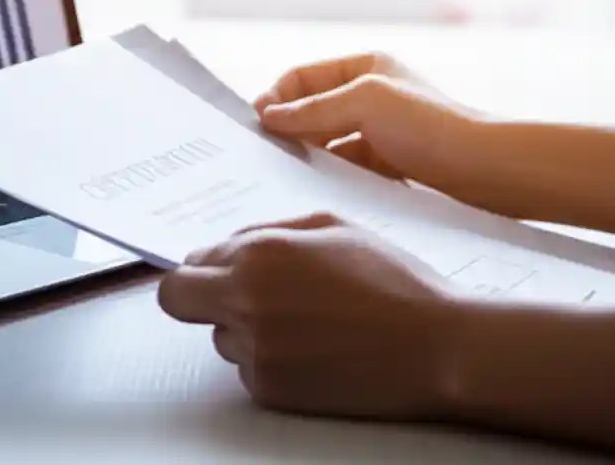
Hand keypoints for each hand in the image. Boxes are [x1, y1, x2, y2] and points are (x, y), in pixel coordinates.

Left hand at [157, 214, 464, 419]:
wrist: (435, 347)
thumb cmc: (393, 282)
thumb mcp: (331, 227)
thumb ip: (267, 232)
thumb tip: (224, 247)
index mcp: (257, 256)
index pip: (186, 265)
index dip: (202, 267)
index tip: (213, 270)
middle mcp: (246, 302)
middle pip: (179, 302)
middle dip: (198, 297)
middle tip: (235, 296)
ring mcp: (255, 350)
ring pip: (220, 336)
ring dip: (244, 327)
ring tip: (303, 320)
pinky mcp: (271, 389)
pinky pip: (248, 369)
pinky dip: (269, 359)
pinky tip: (313, 347)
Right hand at [254, 52, 482, 195]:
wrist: (485, 170)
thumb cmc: (429, 126)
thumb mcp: (364, 104)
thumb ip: (313, 110)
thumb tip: (268, 115)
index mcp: (366, 67)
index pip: (303, 76)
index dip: (278, 96)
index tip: (257, 123)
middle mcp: (372, 94)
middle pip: (313, 110)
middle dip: (291, 128)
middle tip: (269, 154)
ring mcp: (380, 130)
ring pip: (329, 142)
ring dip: (311, 155)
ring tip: (294, 174)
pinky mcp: (389, 164)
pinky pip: (348, 167)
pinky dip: (333, 175)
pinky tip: (324, 189)